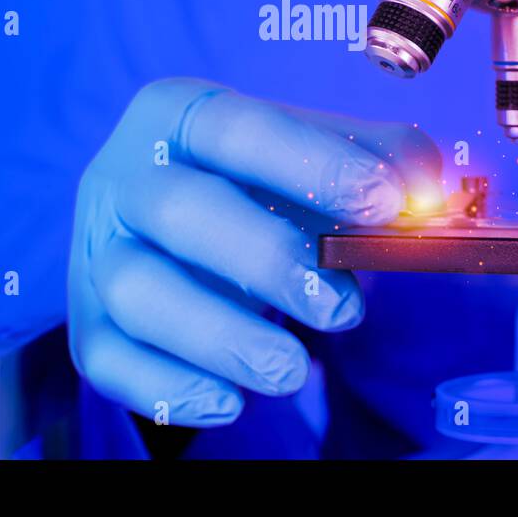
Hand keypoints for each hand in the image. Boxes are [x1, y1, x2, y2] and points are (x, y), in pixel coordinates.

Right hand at [68, 78, 442, 426]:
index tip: (384, 202)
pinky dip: (167, 386)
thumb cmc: (258, 185)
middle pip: (178, 208)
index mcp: (179, 114)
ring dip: (218, 335)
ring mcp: (100, 251)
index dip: (311, 162)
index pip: (236, 126)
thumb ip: (381, 160)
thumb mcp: (316, 156)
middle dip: (267, 259)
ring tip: (291, 370)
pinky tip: (230, 402)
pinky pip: (107, 359)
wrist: (187, 231)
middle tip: (344, 309)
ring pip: (134, 289)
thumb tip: (430, 190)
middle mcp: (125, 176)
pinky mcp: (88, 322)